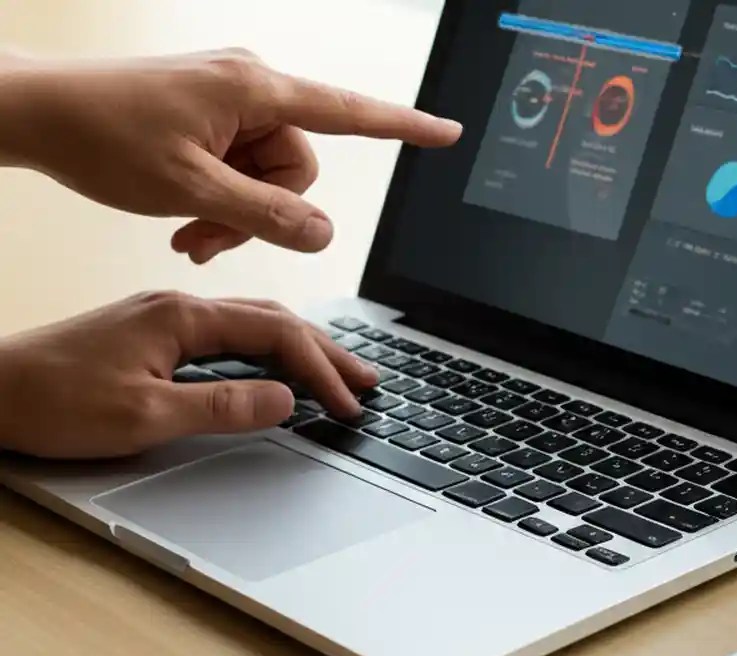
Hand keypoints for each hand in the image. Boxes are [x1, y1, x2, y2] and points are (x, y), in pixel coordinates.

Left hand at [0, 48, 460, 263]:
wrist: (38, 112)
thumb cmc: (100, 135)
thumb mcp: (190, 190)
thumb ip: (266, 216)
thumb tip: (324, 233)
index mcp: (254, 89)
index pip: (349, 113)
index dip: (404, 128)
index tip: (447, 132)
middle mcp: (251, 86)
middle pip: (299, 167)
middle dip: (262, 214)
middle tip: (206, 240)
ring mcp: (230, 100)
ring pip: (269, 176)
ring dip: (236, 214)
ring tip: (187, 233)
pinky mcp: (211, 114)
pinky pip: (242, 166)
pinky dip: (220, 198)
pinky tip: (184, 215)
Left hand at [0, 291, 375, 458]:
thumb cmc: (50, 401)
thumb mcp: (142, 415)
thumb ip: (220, 407)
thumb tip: (284, 401)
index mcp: (182, 317)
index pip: (275, 334)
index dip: (320, 368)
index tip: (347, 401)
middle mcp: (178, 307)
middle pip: (274, 321)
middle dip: (327, 350)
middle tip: (368, 378)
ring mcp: (165, 318)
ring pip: (253, 324)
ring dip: (301, 348)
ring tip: (337, 372)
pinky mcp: (153, 333)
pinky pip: (228, 334)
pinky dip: (266, 350)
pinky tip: (275, 367)